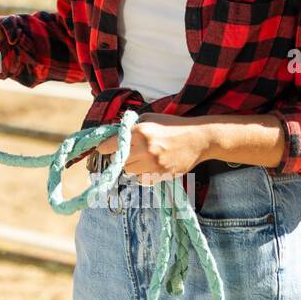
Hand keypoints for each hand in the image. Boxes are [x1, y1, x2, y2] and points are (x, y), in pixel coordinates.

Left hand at [94, 112, 211, 185]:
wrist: (199, 138)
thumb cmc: (173, 126)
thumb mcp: (150, 118)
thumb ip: (131, 127)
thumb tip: (113, 135)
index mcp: (139, 132)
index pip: (111, 145)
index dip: (104, 148)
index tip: (101, 150)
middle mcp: (144, 148)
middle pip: (119, 161)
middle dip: (121, 157)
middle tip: (129, 152)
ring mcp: (153, 163)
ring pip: (130, 172)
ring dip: (132, 166)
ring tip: (142, 158)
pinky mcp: (162, 174)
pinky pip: (143, 180)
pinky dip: (143, 175)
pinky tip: (151, 166)